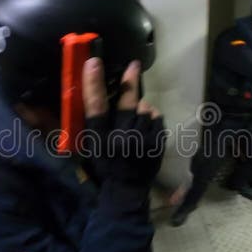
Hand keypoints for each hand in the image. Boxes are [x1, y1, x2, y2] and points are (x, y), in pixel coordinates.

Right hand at [82, 58, 164, 184]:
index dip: (93, 84)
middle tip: (134, 66)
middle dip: (130, 82)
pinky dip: (152, 119)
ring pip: (145, 110)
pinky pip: (156, 119)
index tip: (93, 62)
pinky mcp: (157, 143)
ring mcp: (142, 141)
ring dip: (142, 110)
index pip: (95, 106)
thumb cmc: (106, 163)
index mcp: (99, 137)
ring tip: (137, 121)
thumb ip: (96, 119)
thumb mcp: (94, 143)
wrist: (126, 188)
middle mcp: (121, 137)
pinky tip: (146, 128)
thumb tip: (97, 90)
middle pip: (127, 102)